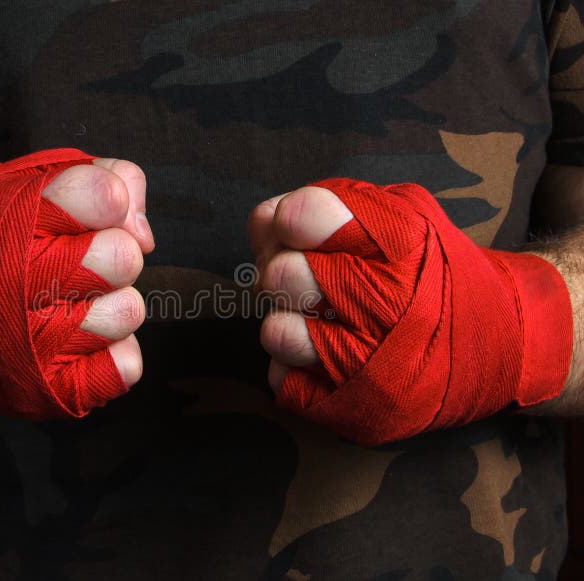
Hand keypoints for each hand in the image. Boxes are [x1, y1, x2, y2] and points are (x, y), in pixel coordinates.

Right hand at [0, 149, 153, 419]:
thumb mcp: (14, 189)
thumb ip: (91, 180)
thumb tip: (144, 232)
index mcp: (5, 220)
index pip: (101, 196)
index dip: (110, 199)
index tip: (96, 207)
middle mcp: (15, 283)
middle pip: (121, 258)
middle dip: (114, 253)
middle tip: (82, 262)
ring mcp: (32, 344)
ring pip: (128, 312)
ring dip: (113, 305)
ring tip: (75, 304)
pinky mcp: (48, 390)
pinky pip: (124, 367)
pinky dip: (114, 356)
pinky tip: (83, 345)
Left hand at [249, 179, 572, 444]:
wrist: (500, 345)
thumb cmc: (433, 273)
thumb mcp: (407, 217)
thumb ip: (334, 206)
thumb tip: (264, 220)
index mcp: (403, 244)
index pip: (317, 216)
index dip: (290, 217)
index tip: (288, 224)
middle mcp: (391, 304)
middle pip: (290, 275)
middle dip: (280, 269)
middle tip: (293, 276)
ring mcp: (375, 363)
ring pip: (281, 334)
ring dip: (281, 322)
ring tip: (304, 320)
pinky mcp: (361, 408)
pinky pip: (286, 383)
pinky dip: (290, 366)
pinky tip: (318, 357)